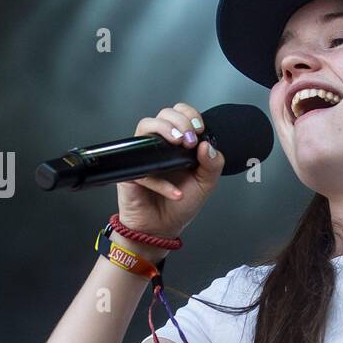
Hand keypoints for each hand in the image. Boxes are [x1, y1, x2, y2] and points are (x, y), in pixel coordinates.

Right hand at [116, 102, 222, 242]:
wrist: (162, 229)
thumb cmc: (180, 205)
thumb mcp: (205, 184)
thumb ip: (212, 164)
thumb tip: (207, 146)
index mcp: (177, 144)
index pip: (179, 114)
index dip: (189, 115)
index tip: (200, 129)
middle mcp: (159, 145)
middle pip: (163, 114)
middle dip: (180, 121)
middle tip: (190, 140)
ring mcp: (143, 156)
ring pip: (145, 126)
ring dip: (165, 130)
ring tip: (181, 146)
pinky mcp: (130, 172)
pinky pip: (142, 167)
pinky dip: (161, 182)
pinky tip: (175, 193)